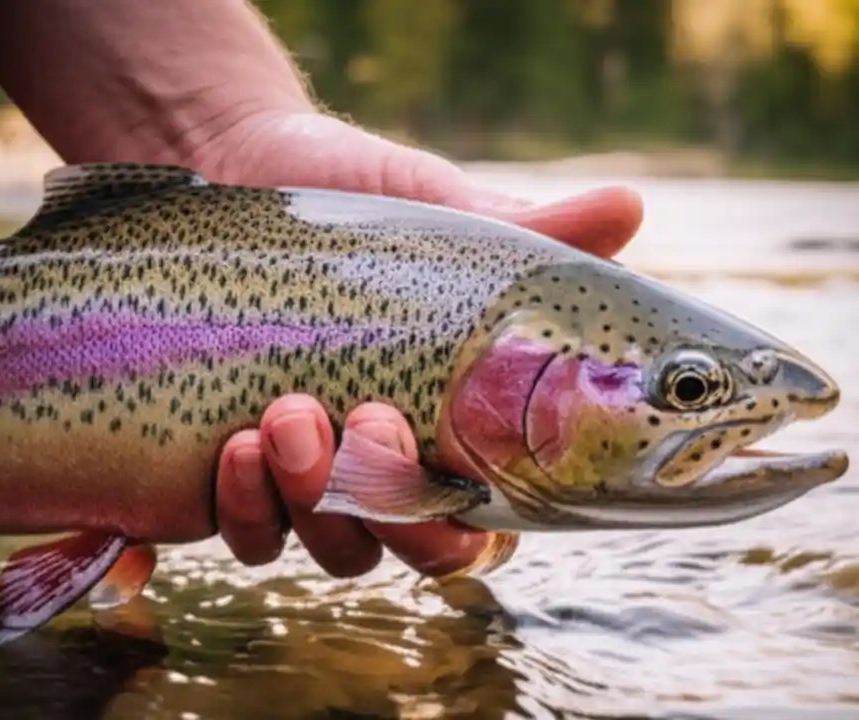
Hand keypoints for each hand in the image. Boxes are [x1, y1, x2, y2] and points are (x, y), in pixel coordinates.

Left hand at [203, 111, 643, 577]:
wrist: (231, 161)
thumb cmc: (347, 192)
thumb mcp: (434, 208)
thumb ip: (528, 230)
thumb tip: (627, 207)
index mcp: (457, 426)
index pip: (484, 522)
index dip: (470, 524)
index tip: (446, 462)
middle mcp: (389, 468)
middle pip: (413, 550)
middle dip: (391, 506)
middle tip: (367, 419)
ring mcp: (310, 478)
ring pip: (333, 549)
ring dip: (312, 502)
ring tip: (284, 417)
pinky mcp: (236, 474)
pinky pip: (250, 535)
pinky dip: (244, 510)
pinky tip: (233, 447)